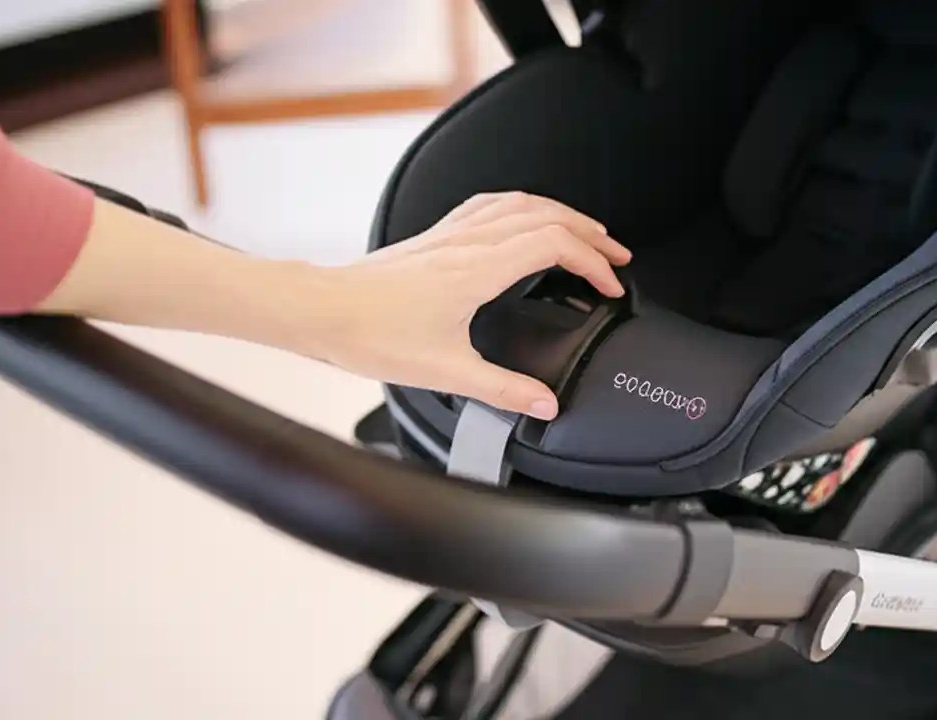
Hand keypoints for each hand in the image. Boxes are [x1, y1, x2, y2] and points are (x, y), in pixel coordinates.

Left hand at [288, 192, 630, 419]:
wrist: (319, 309)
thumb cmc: (370, 334)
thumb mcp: (445, 372)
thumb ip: (502, 390)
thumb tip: (545, 403)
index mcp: (476, 269)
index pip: (554, 244)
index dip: (593, 261)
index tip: (611, 285)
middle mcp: (467, 242)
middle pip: (546, 215)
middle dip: (590, 232)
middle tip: (617, 255)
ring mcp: (450, 233)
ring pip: (519, 203)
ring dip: (560, 213)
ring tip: (586, 232)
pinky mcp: (435, 236)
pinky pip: (489, 205)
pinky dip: (522, 207)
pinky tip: (525, 219)